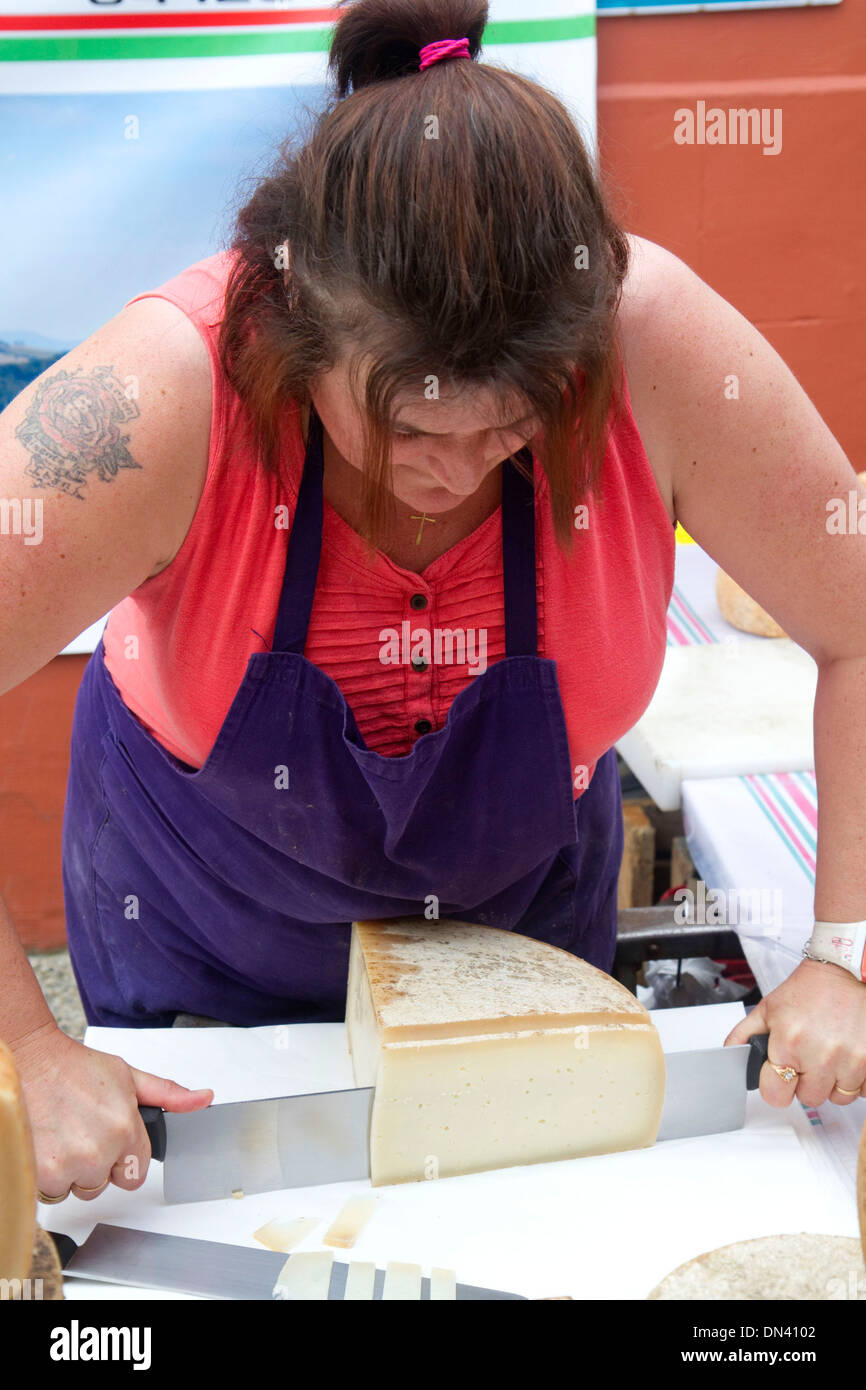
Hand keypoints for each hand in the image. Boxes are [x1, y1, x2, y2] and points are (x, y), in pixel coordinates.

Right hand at [11, 1021, 212, 1201]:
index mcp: (124, 1129)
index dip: (125, 1158)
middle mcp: (98, 1151)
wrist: (32, 1063)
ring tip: (65, 1135)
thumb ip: (168, 1094)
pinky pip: (52, 1192)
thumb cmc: (74, 1069)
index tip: (113, 1141)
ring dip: (72, 1171)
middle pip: (105, 1183)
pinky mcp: (41, 1175)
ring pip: (78, 1189)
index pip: (136, 1173)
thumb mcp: (129, 1077)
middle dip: (98, 1164)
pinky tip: (49, 1144)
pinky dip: (49, 1175)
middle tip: (84, 1131)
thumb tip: (203, 1099)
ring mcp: (68, 1165)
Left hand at [725, 958, 865, 1107]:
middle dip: (807, 1081)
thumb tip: (730, 1057)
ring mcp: (850, 1061)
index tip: (781, 1076)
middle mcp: (820, 1054)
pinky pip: (861, 1091)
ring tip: (829, 1054)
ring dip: (832, 1081)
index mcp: (789, 1041)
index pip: (775, 1094)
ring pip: (837, 1097)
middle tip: (809, 1056)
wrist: (847, 972)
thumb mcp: (768, 1008)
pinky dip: (856, 1079)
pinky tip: (848, 1056)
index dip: (776, 1086)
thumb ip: (744, 1035)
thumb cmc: (810, 989)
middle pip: (808, 1099)